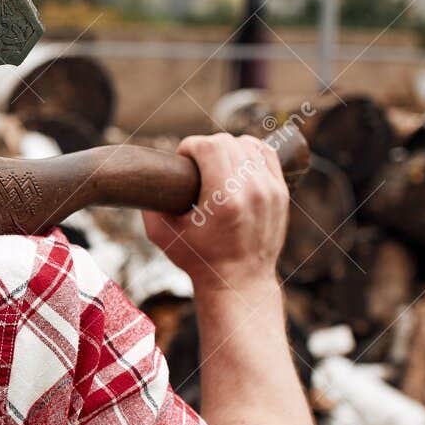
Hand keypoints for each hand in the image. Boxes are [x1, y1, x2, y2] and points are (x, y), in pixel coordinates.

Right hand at [142, 133, 288, 292]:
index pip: (208, 146)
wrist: (239, 282)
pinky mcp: (280, 193)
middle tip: (194, 164)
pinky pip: (266, 155)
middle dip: (205, 146)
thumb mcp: (162, 236)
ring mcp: (270, 190)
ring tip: (215, 164)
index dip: (188, 147)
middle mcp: (252, 190)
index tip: (181, 160)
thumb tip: (144, 182)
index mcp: (224, 199)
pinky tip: (236, 163)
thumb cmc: (199, 261)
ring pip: (248, 144)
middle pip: (226, 142)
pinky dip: (249, 152)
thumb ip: (149, 206)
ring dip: (227, 147)